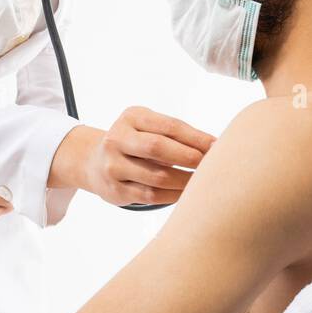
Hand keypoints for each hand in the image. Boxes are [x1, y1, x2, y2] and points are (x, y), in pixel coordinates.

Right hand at [51, 107, 215, 207]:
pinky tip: (186, 193)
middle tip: (210, 165)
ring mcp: (113, 165)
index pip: (168, 126)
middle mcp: (117, 138)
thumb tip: (216, 146)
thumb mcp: (148, 126)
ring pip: (156, 176)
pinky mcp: (115, 189)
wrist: (93, 162)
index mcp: (131, 117)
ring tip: (201, 182)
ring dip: (184, 180)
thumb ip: (176, 133)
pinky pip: (150, 196)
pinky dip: (173, 195)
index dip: (195, 137)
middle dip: (188, 157)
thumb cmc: (136, 141)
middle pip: (157, 147)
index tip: (217, 146)